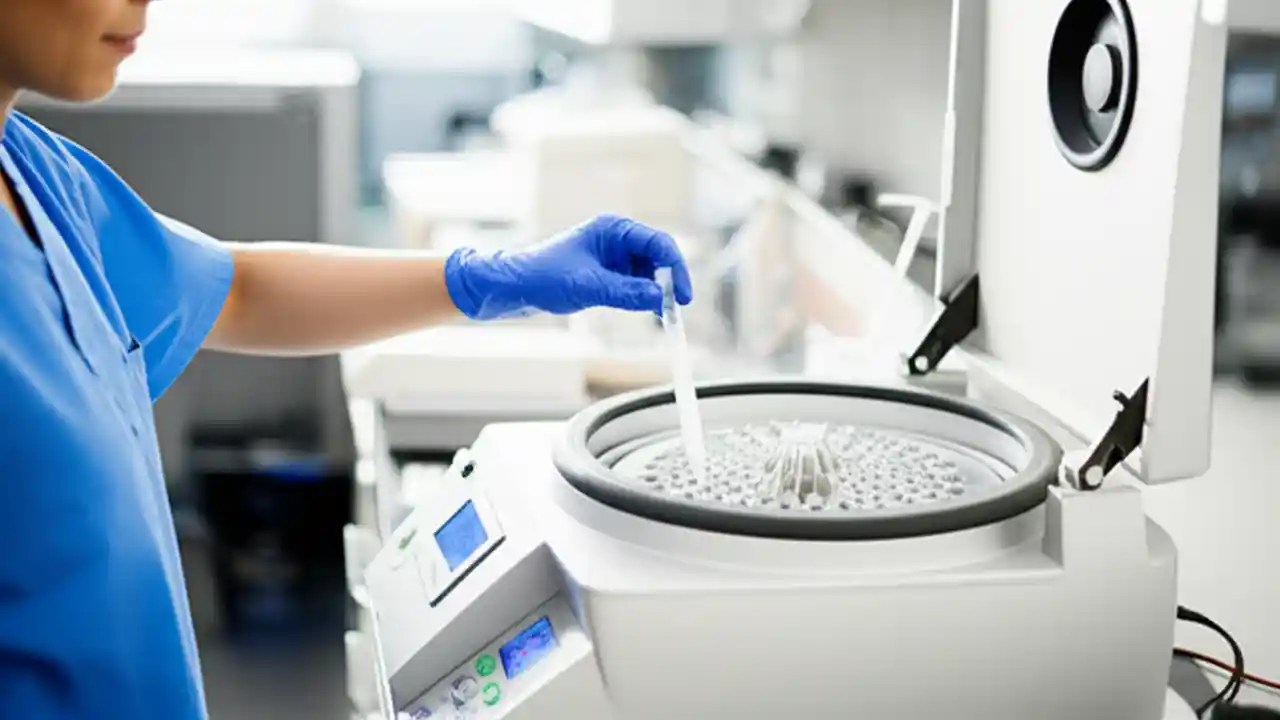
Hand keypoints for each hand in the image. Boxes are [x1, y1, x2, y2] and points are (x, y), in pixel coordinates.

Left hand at [444, 214, 693, 320]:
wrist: (513, 287)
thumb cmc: (543, 276)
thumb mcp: (588, 287)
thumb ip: (626, 292)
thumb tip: (659, 298)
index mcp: (613, 229)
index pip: (659, 243)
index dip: (676, 269)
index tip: (683, 296)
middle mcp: (616, 239)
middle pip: (658, 257)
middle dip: (668, 282)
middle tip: (674, 309)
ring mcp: (612, 257)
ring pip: (648, 274)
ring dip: (654, 292)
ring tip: (656, 314)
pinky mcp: (606, 274)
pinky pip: (634, 284)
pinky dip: (641, 297)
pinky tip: (643, 311)